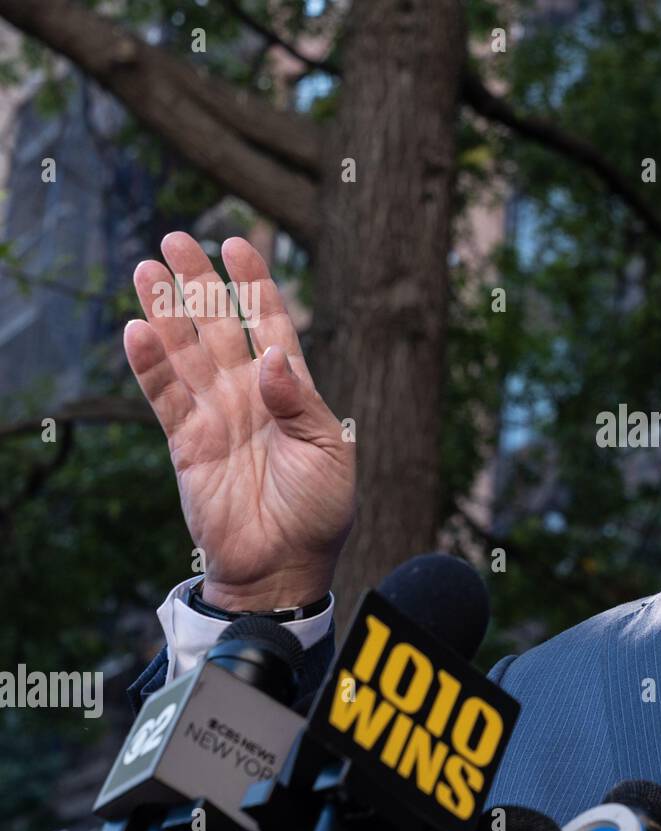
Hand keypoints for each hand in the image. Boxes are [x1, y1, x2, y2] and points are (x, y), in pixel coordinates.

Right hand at [124, 232, 354, 609]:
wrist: (284, 565)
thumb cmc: (319, 511)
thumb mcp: (329, 452)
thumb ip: (301, 402)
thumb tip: (274, 355)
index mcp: (293, 391)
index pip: (272, 324)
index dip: (255, 286)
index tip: (238, 245)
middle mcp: (250, 395)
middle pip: (220, 326)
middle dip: (200, 284)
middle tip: (176, 240)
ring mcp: (216, 417)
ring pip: (186, 352)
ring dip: (165, 312)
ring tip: (145, 268)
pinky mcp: (187, 443)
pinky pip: (165, 397)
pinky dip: (150, 366)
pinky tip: (136, 330)